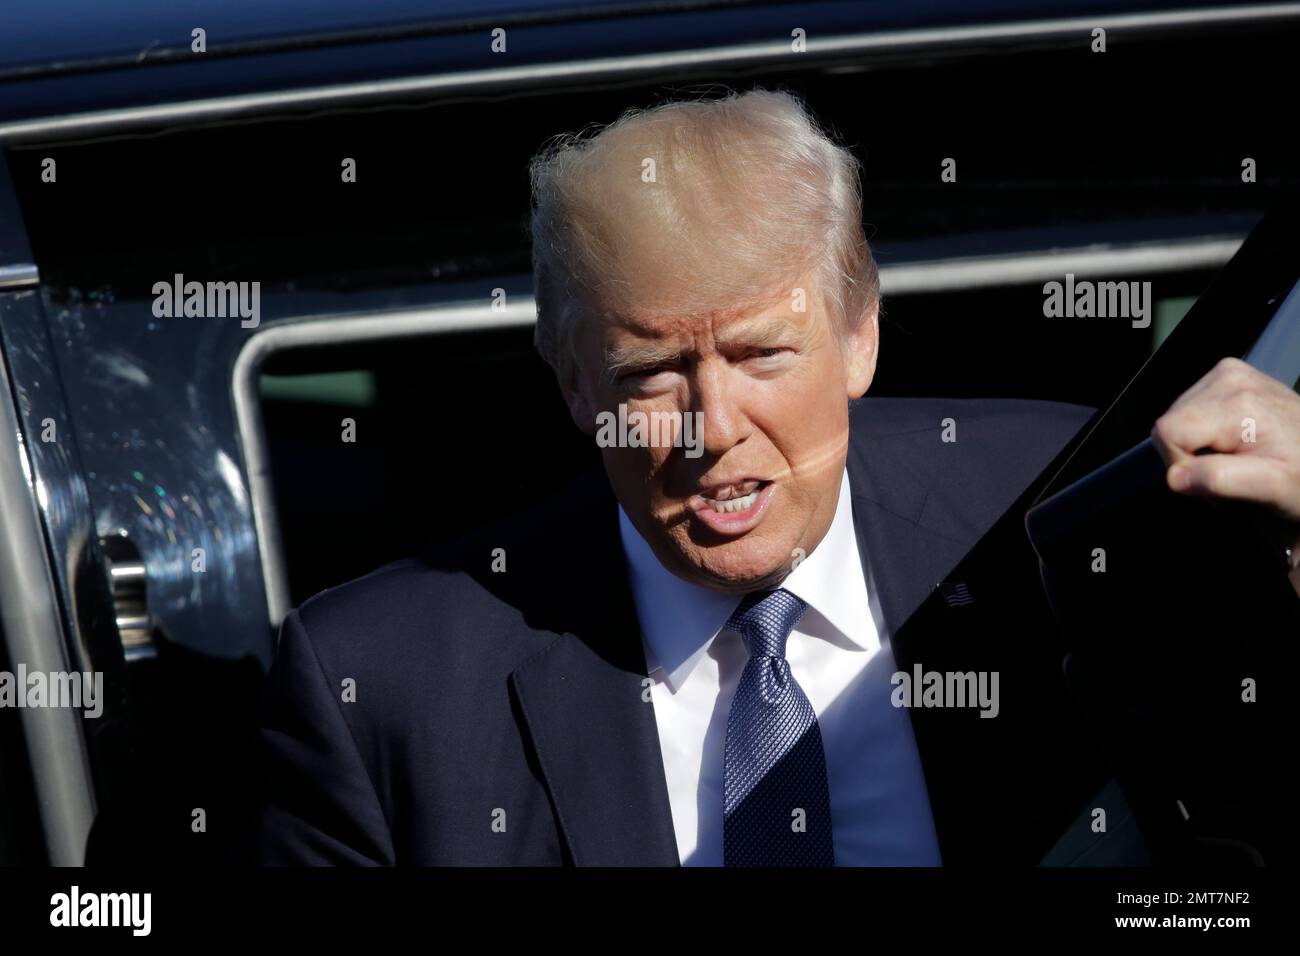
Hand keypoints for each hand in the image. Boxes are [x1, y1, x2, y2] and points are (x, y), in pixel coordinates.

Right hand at [1151, 357, 1299, 595]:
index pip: (1167, 432)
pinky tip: (1234, 439)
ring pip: (1176, 417)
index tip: (1214, 476)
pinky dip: (1205, 430)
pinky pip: (1190, 408)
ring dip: (1197, 444)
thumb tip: (1175, 476)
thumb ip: (1220, 480)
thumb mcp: (1271, 488)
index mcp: (1237, 402)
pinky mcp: (1228, 375)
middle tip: (1230, 468)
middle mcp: (1230, 377)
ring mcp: (1229, 372)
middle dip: (1190, 455)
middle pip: (1169, 423)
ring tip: (1235, 455)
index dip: (1181, 462)